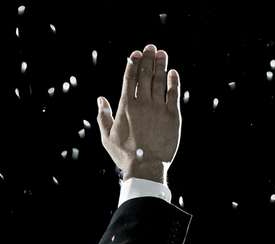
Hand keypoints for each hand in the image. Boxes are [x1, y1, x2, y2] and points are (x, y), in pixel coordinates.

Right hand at [96, 45, 180, 183]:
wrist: (146, 166)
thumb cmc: (124, 154)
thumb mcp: (107, 137)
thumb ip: (103, 116)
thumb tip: (100, 99)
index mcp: (125, 108)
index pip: (129, 80)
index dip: (132, 65)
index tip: (135, 54)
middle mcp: (142, 104)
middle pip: (145, 76)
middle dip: (147, 59)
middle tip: (150, 47)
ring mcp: (158, 108)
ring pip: (159, 80)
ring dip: (160, 65)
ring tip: (161, 53)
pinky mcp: (172, 114)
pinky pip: (173, 93)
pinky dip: (173, 81)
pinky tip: (172, 72)